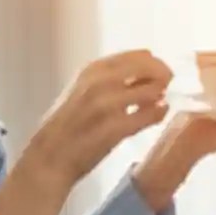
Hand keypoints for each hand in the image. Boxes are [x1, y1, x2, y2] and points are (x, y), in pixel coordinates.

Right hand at [21, 50, 173, 189]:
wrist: (48, 159)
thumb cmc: (67, 126)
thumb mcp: (83, 90)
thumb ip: (111, 78)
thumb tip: (148, 69)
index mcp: (93, 70)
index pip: (140, 55)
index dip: (156, 64)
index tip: (160, 75)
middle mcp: (100, 82)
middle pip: (150, 67)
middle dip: (164, 76)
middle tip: (167, 87)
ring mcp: (108, 104)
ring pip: (153, 90)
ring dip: (161, 96)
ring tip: (158, 103)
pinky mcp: (115, 128)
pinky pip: (149, 115)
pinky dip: (158, 113)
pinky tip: (158, 114)